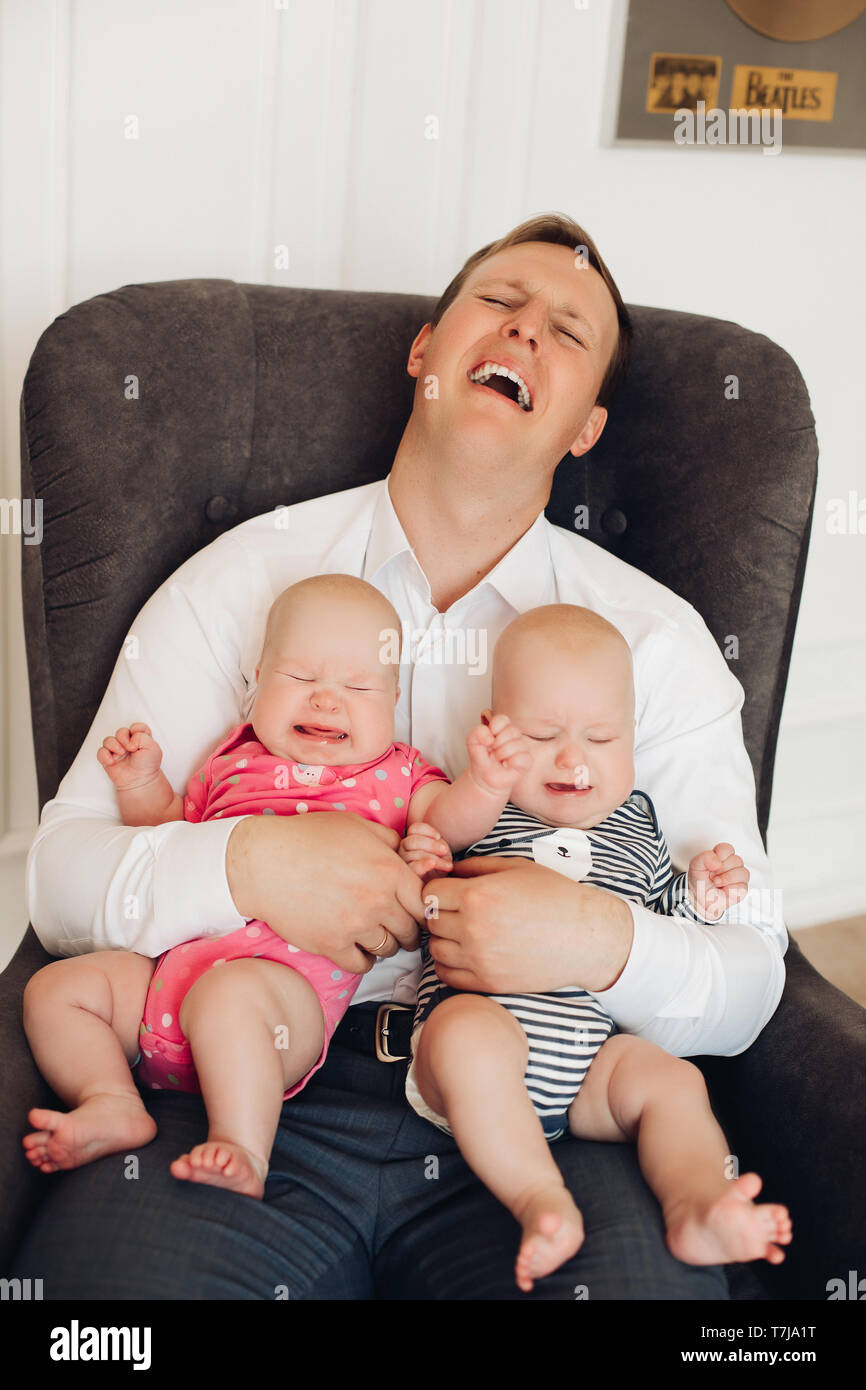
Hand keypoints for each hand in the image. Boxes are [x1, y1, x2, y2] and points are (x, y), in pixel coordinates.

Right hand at [97, 723, 162, 790]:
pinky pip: (101, 752)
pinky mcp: (109, 759)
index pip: (136, 726)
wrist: (141, 781)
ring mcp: (117, 751)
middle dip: (123, 737)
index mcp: (140, 738)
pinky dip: (105, 755)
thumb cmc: (148, 766)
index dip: (136, 729)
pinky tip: (112, 761)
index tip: (138, 738)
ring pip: (108, 740)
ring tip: (121, 754)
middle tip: (130, 748)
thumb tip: (130, 738)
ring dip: (114, 745)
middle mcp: (128, 743)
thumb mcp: (153, 748)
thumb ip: (142, 736)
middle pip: (121, 731)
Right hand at [226, 812, 426, 973]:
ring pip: (389, 949)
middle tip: (398, 926)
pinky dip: (363, 959)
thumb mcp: (356, 826)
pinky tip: (357, 947)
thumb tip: (409, 853)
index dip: (421, 908)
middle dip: (407, 930)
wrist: (264, 861)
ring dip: (386, 944)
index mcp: (389, 870)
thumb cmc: (307, 837)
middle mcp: (377, 900)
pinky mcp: (332, 944)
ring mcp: (355, 925)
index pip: (424, 903)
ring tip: (375, 935)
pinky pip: (362, 964)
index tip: (414, 910)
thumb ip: (388, 840)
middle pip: (411, 930)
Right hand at [399, 822, 452, 882]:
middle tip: (445, 851)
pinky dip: (423, 864)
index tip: (439, 836)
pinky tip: (432, 864)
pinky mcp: (407, 877)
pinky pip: (412, 867)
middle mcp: (404, 851)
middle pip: (412, 841)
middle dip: (431, 845)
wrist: (439, 887)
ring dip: (433, 858)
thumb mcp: (442, 852)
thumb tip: (439, 841)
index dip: (427, 830)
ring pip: (412, 854)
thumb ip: (438, 843)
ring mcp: (403, 864)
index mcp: (412, 841)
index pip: (414, 829)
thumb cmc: (440, 867)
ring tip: (447, 865)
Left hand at [421, 856, 632, 994]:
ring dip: (444, 940)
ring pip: (435, 949)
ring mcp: (479, 959)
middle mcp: (472, 928)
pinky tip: (468, 953)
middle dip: (440, 913)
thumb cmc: (554, 895)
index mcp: (477, 895)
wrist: (586, 936)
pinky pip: (447, 975)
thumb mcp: (515, 867)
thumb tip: (446, 871)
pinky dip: (450, 964)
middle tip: (458, 911)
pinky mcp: (488, 982)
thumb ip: (475, 866)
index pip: (428, 893)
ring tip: (465, 932)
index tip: (450, 892)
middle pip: (430, 921)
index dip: (437, 890)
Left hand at [466, 709, 531, 795]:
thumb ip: (477, 733)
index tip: (488, 739)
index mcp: (502, 728)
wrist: (484, 777)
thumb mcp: (472, 743)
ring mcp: (521, 748)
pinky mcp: (526, 760)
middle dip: (497, 743)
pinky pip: (522, 757)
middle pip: (511, 730)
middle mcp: (514, 736)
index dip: (494, 727)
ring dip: (502, 754)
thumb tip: (490, 737)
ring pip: (517, 744)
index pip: (503, 719)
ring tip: (498, 759)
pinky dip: (511, 762)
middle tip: (492, 751)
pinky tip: (506, 765)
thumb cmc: (481, 758)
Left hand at [688, 843, 749, 921]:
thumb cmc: (700, 881)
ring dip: (726, 879)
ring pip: (743, 872)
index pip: (727, 849)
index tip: (711, 865)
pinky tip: (723, 890)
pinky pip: (742, 886)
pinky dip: (729, 889)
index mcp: (722, 856)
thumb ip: (705, 857)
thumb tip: (717, 862)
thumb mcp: (696, 866)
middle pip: (736, 860)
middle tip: (712, 876)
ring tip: (717, 883)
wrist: (700, 898)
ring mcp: (739, 876)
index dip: (720, 856)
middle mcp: (732, 864)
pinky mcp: (742, 888)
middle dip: (721, 870)